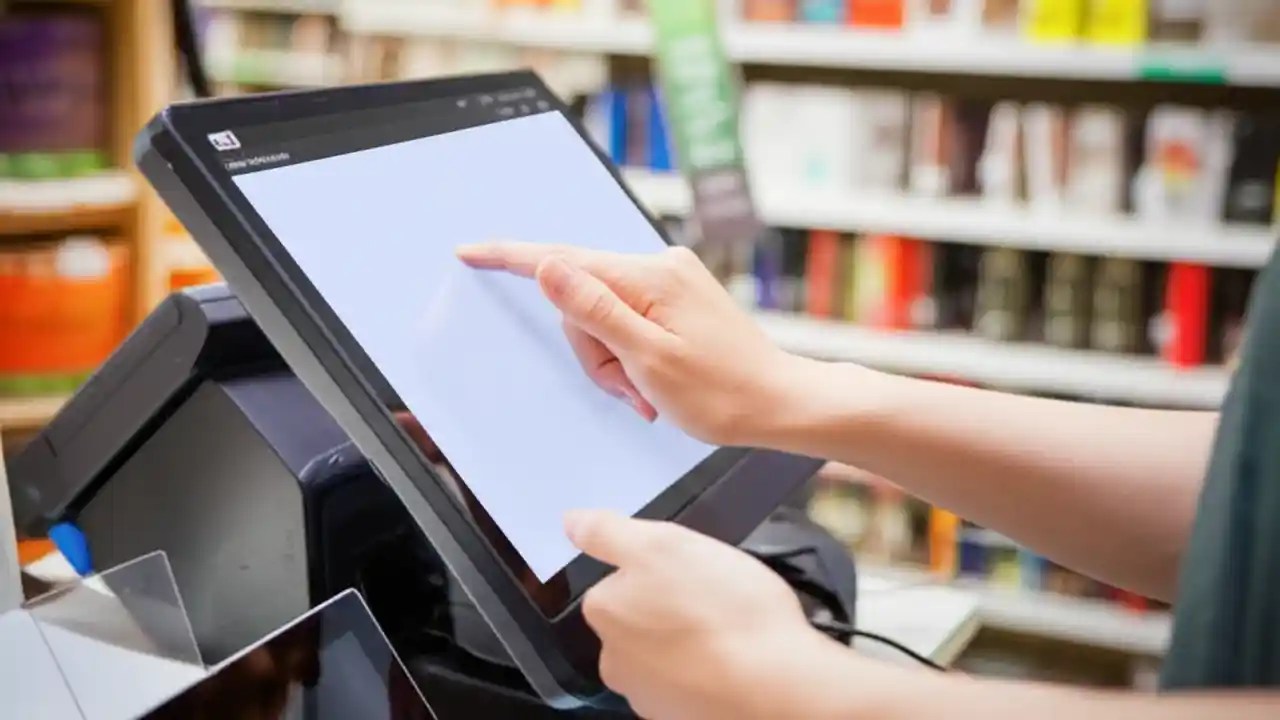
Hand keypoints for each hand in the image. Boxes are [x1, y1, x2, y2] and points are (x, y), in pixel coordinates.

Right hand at [456, 242, 804, 445]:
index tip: (471, 252)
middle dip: (594, 353)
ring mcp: (671, 282)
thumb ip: (595, 311)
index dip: (512, 258)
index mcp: (650, 278)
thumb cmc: (724, 394)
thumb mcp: (649, 359)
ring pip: (604, 319)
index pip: (564, 261)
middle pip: (583, 302)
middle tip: (628, 389)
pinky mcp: (678, 299)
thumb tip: (548, 266)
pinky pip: (629, 323)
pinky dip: (631, 358)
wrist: (780, 405)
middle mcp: (660, 268)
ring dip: (615, 363)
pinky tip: (655, 384)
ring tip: (648, 394)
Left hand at [566, 510, 861, 719]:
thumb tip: (569, 522)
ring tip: (731, 632)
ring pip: (664, 657)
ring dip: (688, 645)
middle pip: (639, 622)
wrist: (774, 685)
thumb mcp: (664, 544)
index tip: (692, 571)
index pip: (620, 582)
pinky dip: (706, 675)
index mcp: (605, 612)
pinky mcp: (679, 719)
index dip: (658, 571)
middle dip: (669, 611)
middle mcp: (614, 660)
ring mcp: (647, 698)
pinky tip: (735, 664)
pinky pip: (689, 687)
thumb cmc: (719, 606)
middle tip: (715, 599)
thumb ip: (609, 532)